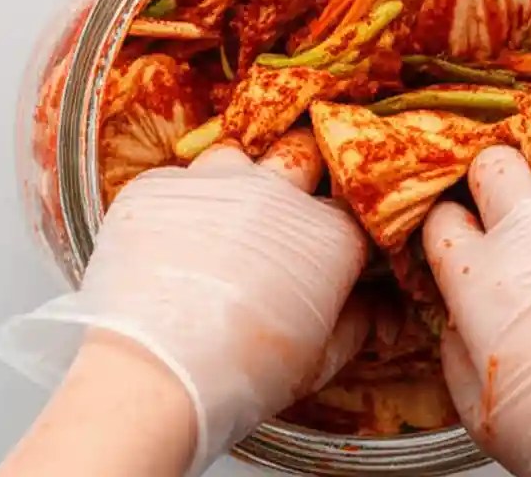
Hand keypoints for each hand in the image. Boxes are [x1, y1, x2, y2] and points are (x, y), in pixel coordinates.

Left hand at [0, 129, 368, 475]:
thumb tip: (379, 312)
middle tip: (285, 216)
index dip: (348, 225)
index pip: (355, 207)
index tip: (336, 247)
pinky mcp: (157, 186)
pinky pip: (178, 181)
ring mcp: (214, 182)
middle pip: (303, 155)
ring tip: (225, 222)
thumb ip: (359, 325)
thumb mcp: (318, 363)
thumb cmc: (241, 376)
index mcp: (329, 235)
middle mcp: (277, 193)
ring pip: (237, 157)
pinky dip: (183, 206)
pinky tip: (174, 244)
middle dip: (302, 176)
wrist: (151, 373)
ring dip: (239, 182)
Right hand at [424, 145, 530, 476]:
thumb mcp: (479, 414)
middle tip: (513, 209)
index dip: (452, 224)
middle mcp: (527, 232)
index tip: (464, 236)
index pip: (443, 217)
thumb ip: (456, 356)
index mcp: (476, 277)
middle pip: (494, 165)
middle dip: (497, 181)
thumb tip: (457, 328)